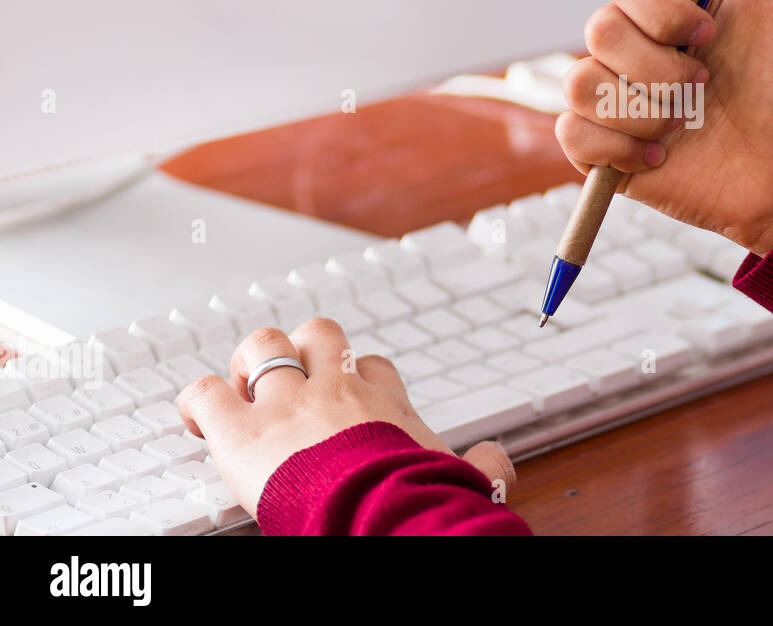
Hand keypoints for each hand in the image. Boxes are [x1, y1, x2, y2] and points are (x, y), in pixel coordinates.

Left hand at [177, 320, 515, 520]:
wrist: (387, 515)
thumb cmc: (422, 499)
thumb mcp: (460, 476)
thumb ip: (480, 464)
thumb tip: (497, 460)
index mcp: (384, 403)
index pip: (372, 365)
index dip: (357, 378)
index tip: (350, 398)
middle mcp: (336, 391)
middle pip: (319, 334)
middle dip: (302, 351)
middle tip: (289, 383)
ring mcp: (288, 404)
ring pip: (264, 345)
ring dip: (250, 362)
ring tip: (244, 390)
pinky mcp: (242, 432)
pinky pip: (204, 394)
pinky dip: (196, 401)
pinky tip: (199, 420)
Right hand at [557, 0, 772, 254]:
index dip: (659, 8)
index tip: (709, 32)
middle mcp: (640, 42)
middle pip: (598, 29)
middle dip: (659, 66)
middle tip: (706, 84)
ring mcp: (621, 94)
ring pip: (580, 84)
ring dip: (644, 110)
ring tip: (687, 124)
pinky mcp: (609, 147)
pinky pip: (572, 133)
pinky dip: (617, 147)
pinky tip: (661, 155)